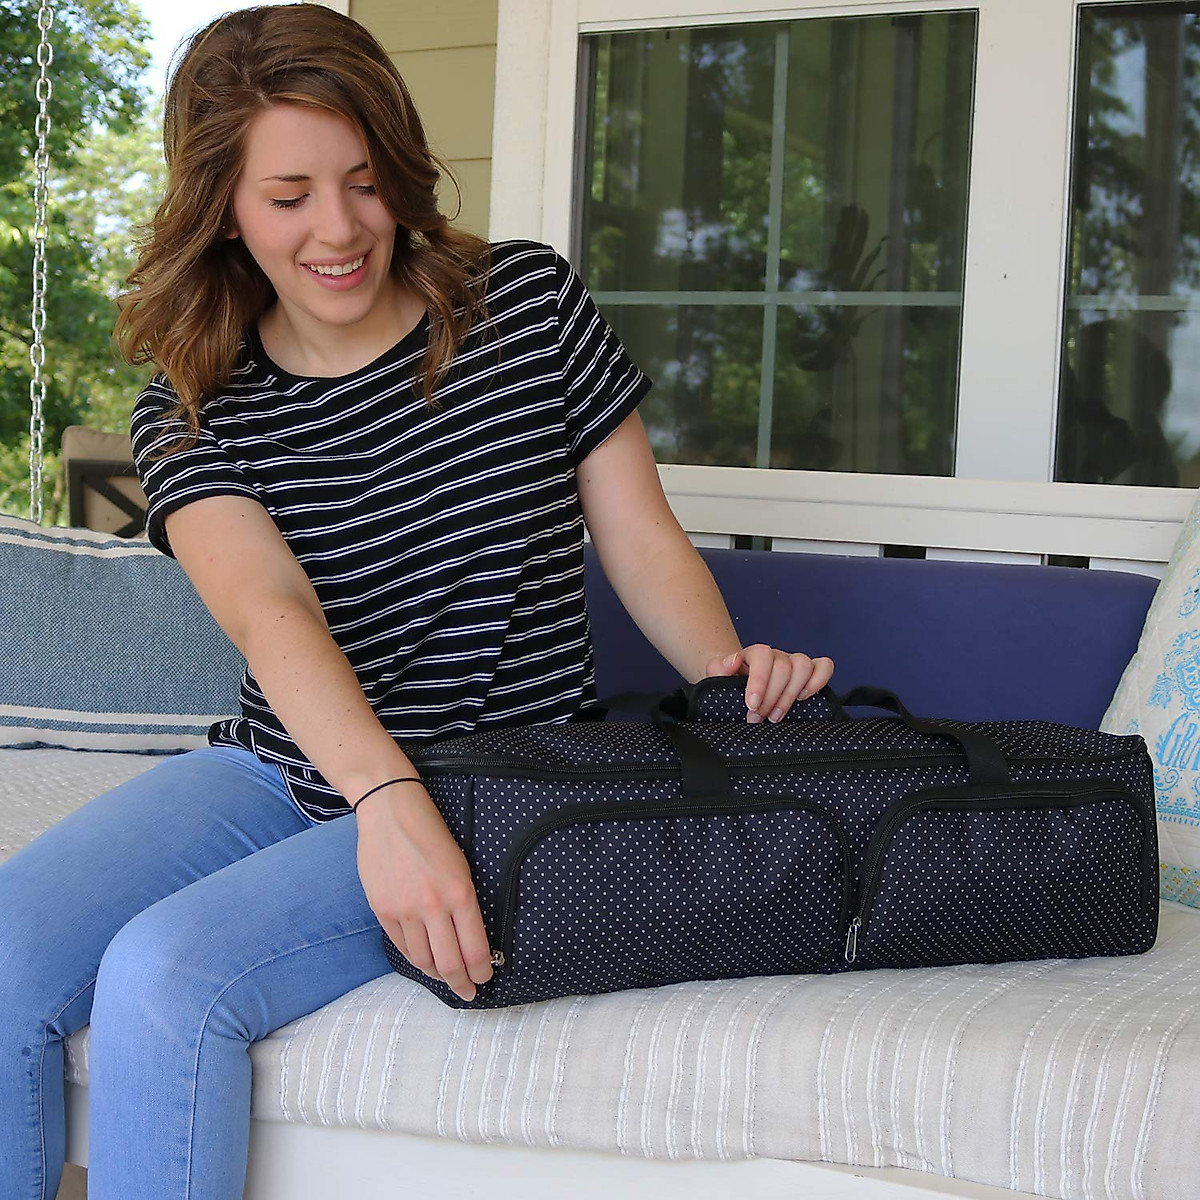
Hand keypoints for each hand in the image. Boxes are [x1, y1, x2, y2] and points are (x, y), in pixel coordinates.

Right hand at [354, 783, 493, 1001]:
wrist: (390, 811)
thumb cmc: (431, 832)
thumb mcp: (461, 864)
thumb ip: (465, 902)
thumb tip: (472, 939)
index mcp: (460, 892)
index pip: (475, 949)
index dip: (482, 971)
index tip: (486, 978)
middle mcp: (433, 906)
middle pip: (450, 964)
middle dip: (462, 984)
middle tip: (469, 991)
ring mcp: (404, 911)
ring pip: (423, 960)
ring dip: (438, 975)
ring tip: (447, 977)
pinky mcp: (382, 911)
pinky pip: (401, 947)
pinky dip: (415, 958)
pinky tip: (424, 959)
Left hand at [703, 645, 834, 723]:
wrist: (735, 681)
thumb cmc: (727, 679)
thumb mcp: (715, 673)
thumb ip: (718, 667)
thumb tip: (733, 662)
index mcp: (754, 653)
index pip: (763, 656)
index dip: (760, 681)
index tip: (752, 705)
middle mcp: (776, 656)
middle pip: (784, 667)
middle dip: (772, 698)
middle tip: (758, 718)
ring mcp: (793, 663)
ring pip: (803, 666)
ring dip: (791, 694)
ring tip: (776, 715)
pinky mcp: (808, 673)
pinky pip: (824, 666)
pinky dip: (819, 680)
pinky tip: (804, 698)